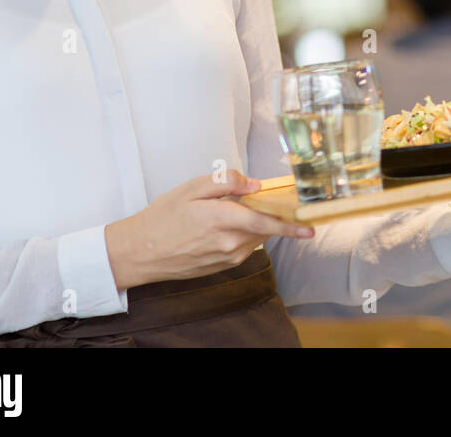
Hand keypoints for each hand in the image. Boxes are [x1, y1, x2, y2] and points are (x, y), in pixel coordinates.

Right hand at [104, 169, 314, 290]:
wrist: (140, 252)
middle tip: (244, 201)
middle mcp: (228, 243)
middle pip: (262, 228)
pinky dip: (239, 235)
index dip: (291, 226)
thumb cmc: (163, 217)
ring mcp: (226, 258)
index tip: (310, 227)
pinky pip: (242, 247)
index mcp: (222, 220)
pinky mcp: (221, 266)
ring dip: (250, 225)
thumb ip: (227, 182)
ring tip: (221, 214)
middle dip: (264, 214)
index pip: (266, 223)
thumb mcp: (192, 188)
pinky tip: (217, 228)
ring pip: (253, 238)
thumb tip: (255, 185)